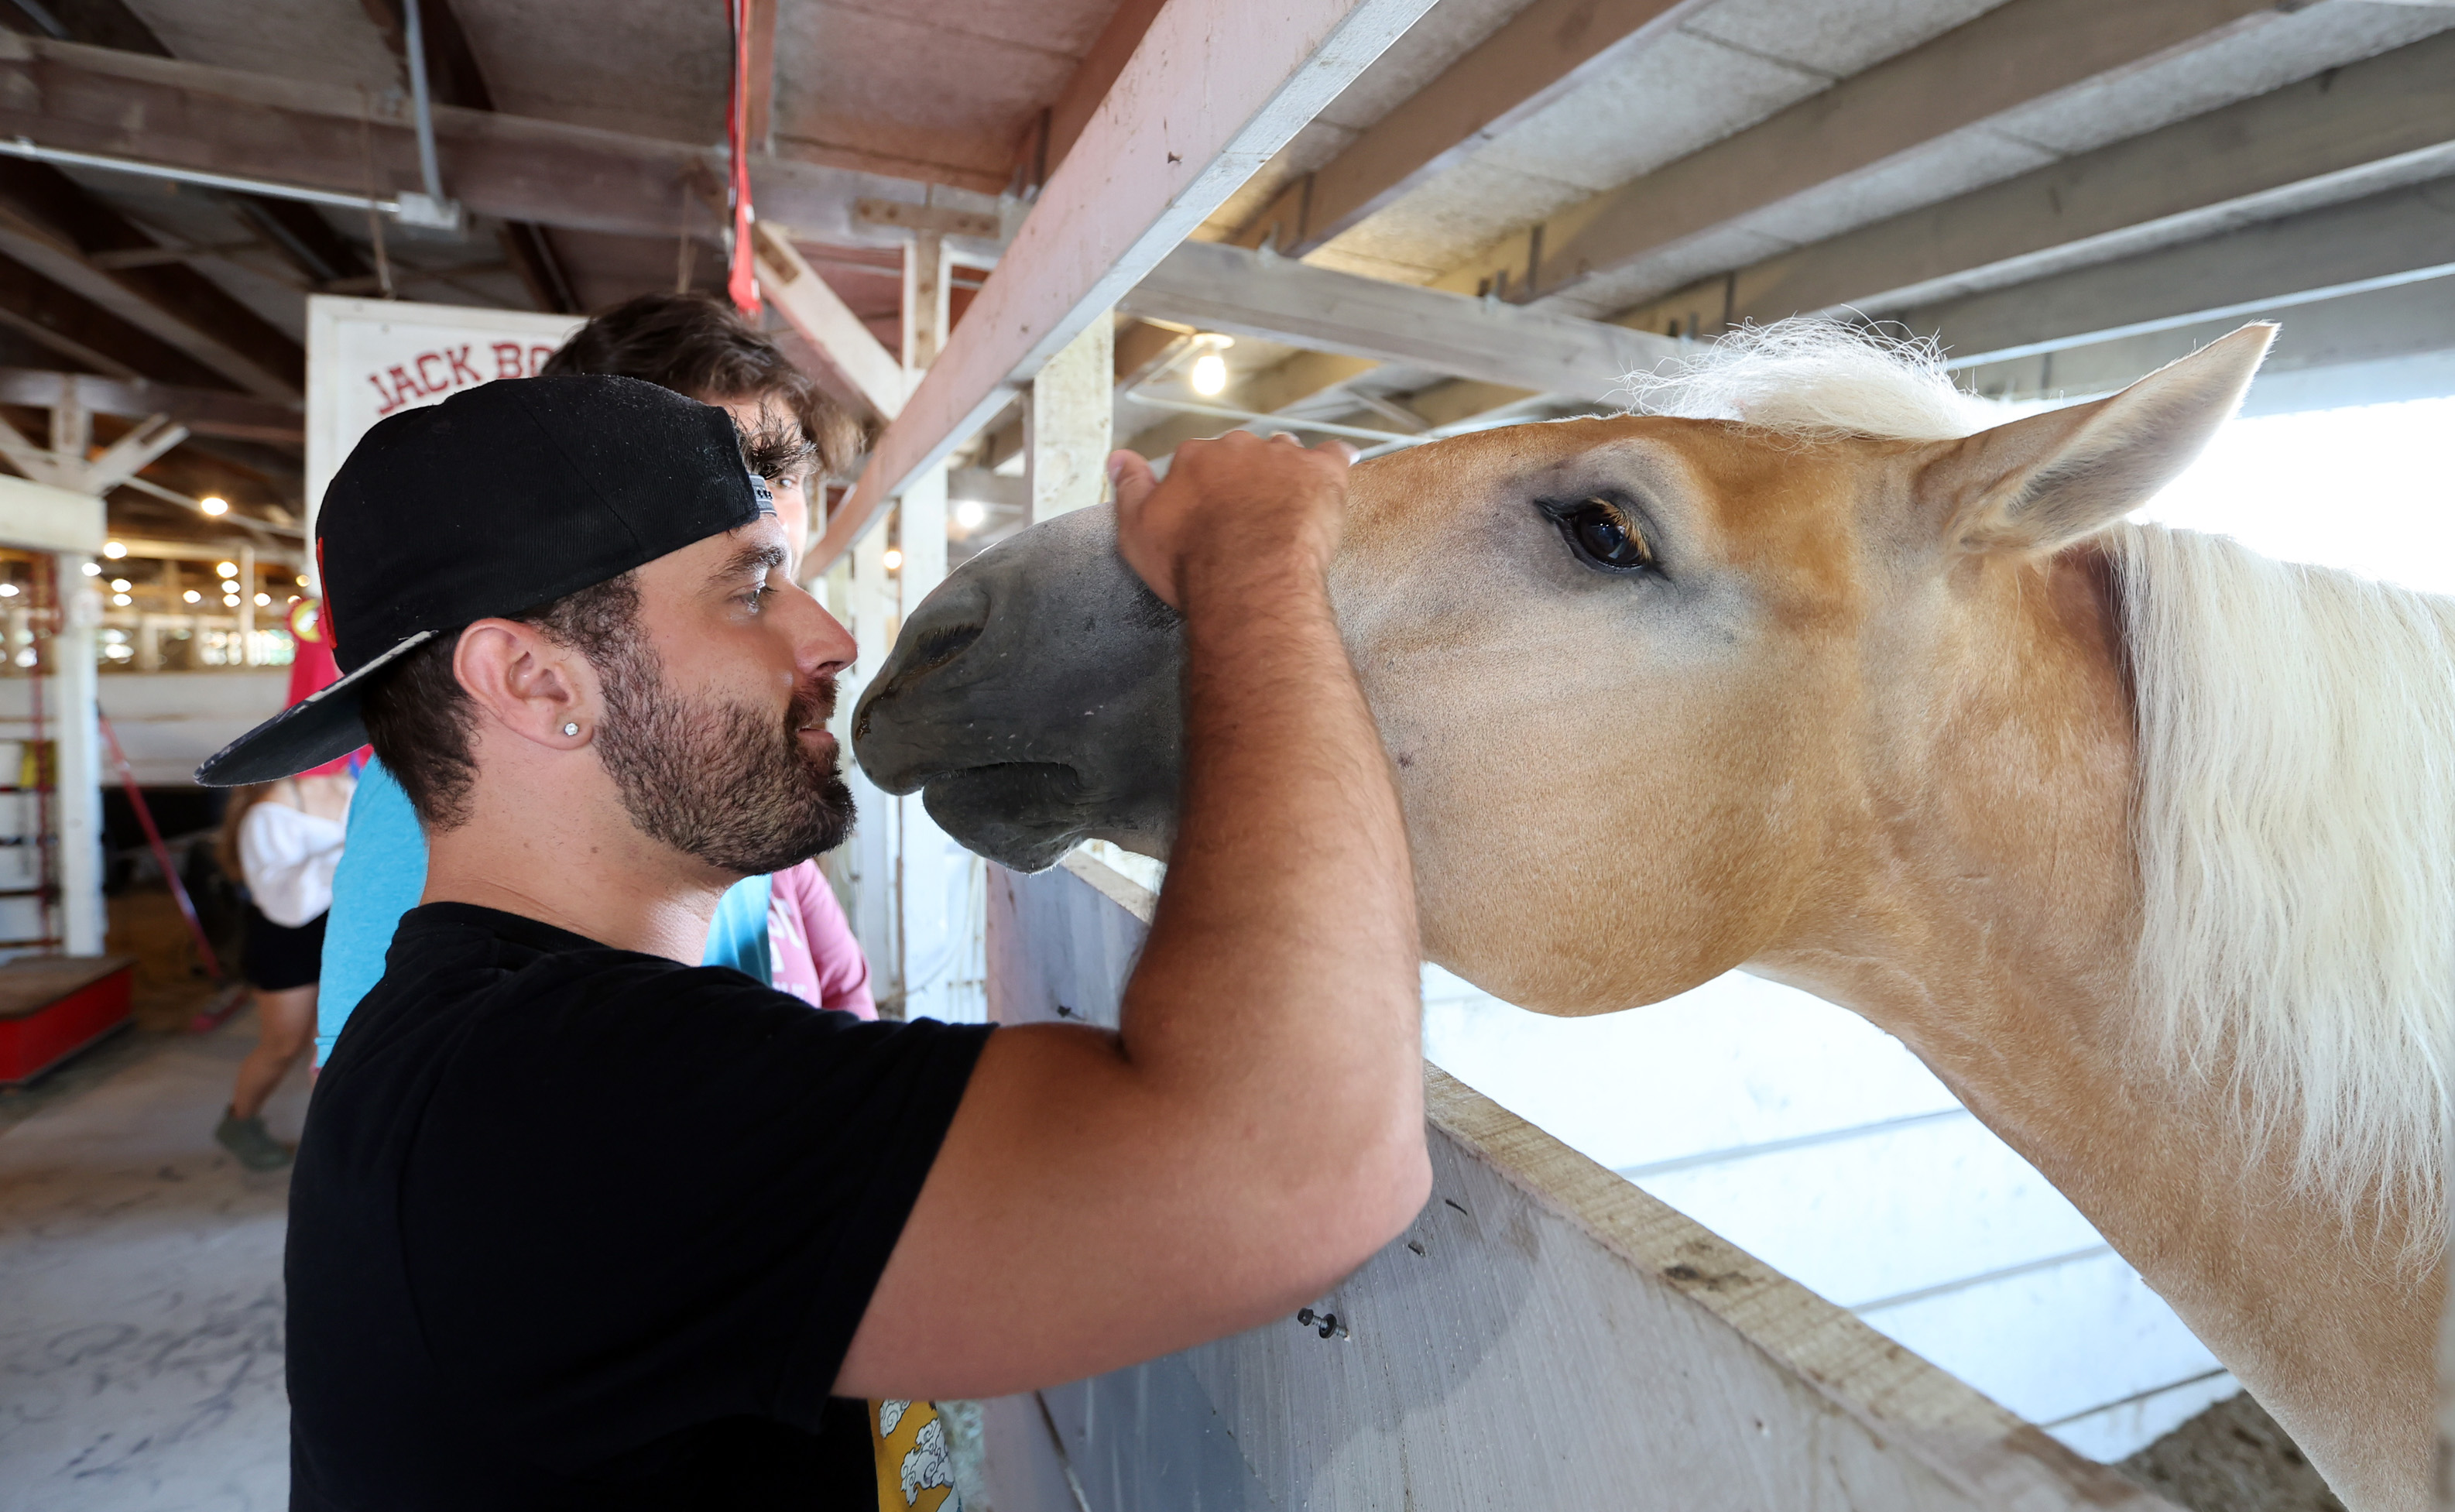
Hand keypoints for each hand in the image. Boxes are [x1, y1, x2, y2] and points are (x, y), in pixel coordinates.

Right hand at [1109, 432, 1353, 609]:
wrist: (1247, 582)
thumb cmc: (1192, 564)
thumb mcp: (1138, 531)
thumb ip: (1130, 488)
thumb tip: (1118, 457)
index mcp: (1194, 458)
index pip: (1197, 461)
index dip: (1203, 488)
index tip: (1207, 513)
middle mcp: (1237, 448)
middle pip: (1242, 454)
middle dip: (1244, 478)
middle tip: (1247, 517)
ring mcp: (1282, 458)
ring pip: (1285, 453)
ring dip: (1285, 471)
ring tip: (1286, 503)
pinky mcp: (1321, 473)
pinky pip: (1334, 454)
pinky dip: (1335, 460)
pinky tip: (1338, 466)